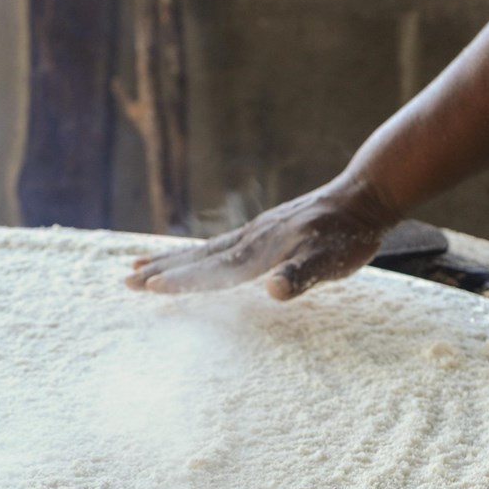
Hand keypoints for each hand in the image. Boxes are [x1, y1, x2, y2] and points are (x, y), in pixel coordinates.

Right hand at [124, 175, 399, 299]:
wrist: (363, 198)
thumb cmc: (348, 235)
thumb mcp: (330, 261)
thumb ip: (301, 275)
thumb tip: (274, 290)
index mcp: (258, 252)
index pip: (211, 271)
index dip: (182, 280)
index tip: (149, 285)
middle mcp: (249, 240)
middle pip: (197, 259)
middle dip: (162, 270)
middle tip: (126, 278)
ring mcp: (255, 234)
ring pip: (204, 250)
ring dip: (172, 260)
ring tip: (141, 262)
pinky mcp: (265, 231)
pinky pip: (220, 246)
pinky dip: (198, 254)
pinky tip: (195, 258)